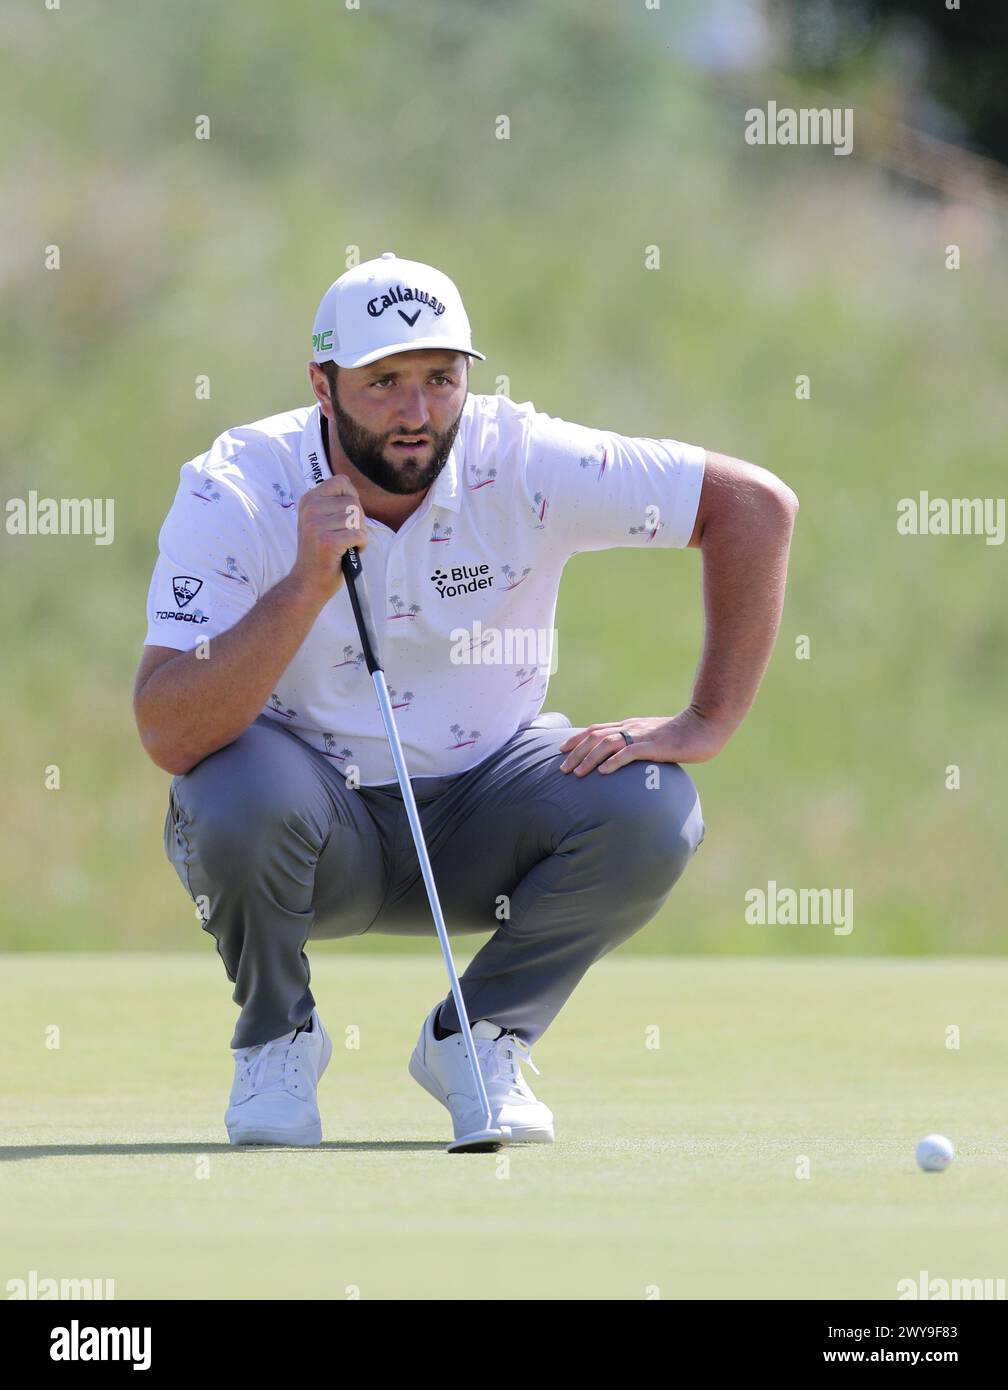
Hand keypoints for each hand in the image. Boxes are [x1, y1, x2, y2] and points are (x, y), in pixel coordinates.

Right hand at [288, 475, 368, 603]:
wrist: (307, 582)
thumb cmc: (320, 552)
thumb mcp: (319, 521)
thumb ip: (332, 503)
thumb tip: (352, 489)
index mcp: (308, 500)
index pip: (341, 482)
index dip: (352, 497)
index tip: (347, 515)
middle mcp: (310, 509)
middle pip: (353, 502)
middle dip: (358, 521)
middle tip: (346, 536)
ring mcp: (316, 525)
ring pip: (357, 518)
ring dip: (359, 534)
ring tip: (346, 544)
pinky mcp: (327, 541)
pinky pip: (359, 535)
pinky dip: (361, 545)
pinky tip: (350, 552)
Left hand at [557, 708, 728, 775]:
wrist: (705, 725)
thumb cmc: (682, 736)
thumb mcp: (654, 740)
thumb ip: (638, 747)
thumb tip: (624, 761)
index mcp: (630, 726)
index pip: (596, 730)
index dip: (576, 739)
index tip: (561, 750)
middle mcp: (631, 728)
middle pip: (595, 737)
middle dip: (575, 753)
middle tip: (562, 769)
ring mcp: (641, 735)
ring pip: (606, 744)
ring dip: (589, 758)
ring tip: (577, 774)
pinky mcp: (654, 745)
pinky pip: (629, 752)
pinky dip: (613, 761)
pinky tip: (603, 772)